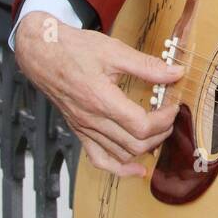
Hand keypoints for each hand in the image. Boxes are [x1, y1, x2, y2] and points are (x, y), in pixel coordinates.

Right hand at [14, 11, 183, 176]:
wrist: (42, 53)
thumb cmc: (73, 49)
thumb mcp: (114, 51)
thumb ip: (147, 66)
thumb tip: (175, 72)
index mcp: (101, 99)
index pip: (141, 125)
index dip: (164, 119)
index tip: (173, 106)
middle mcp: (91, 120)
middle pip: (135, 144)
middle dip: (160, 134)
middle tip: (170, 117)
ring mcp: (84, 128)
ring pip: (121, 155)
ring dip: (145, 149)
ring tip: (159, 133)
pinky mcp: (79, 131)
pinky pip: (99, 159)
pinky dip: (120, 168)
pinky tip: (136, 168)